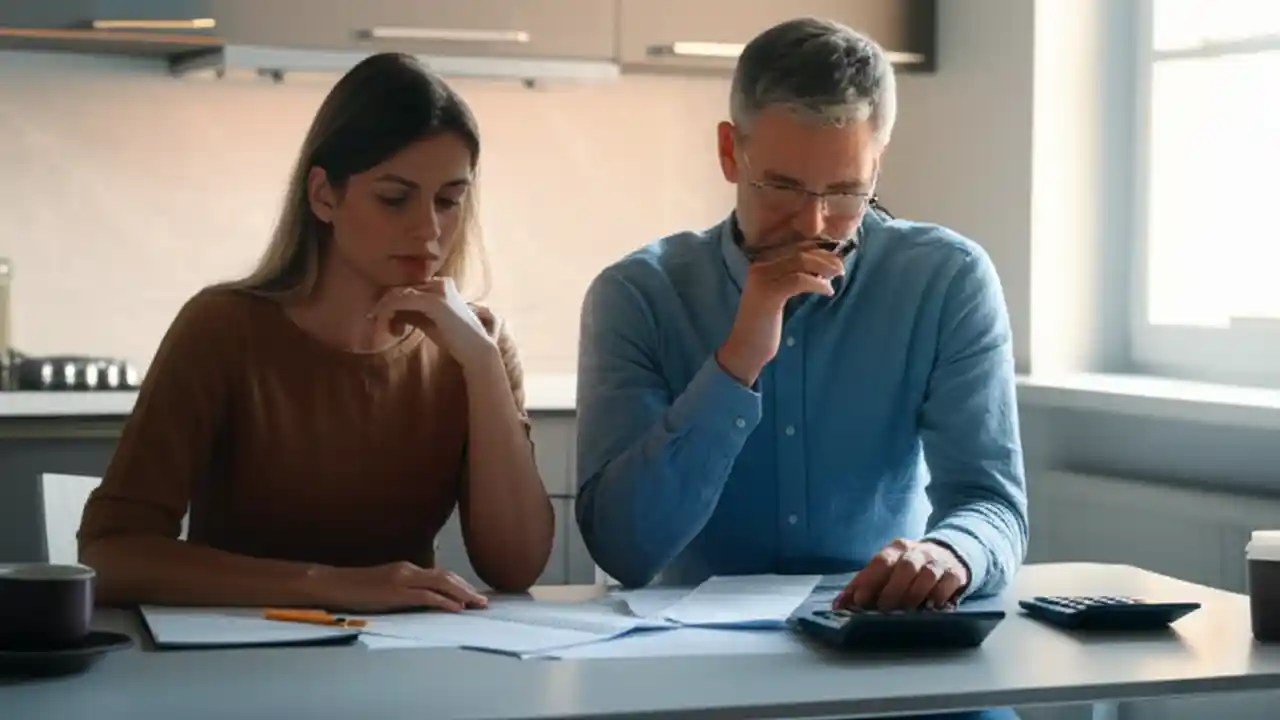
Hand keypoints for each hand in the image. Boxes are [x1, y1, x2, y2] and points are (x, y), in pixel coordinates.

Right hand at [307, 562, 488, 612]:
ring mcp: (402, 579)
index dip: (460, 584)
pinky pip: (425, 596)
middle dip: (467, 589)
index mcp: (407, 569)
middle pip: (446, 577)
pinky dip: (444, 601)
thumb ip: (405, 590)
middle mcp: (408, 570)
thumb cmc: (356, 589)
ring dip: (462, 594)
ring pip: (441, 583)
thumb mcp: (386, 587)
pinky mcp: (395, 591)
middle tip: (484, 601)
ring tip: (477, 604)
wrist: (333, 584)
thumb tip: (425, 602)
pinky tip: (456, 608)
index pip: (440, 575)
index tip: (474, 595)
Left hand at [369, 278, 497, 368]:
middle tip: (373, 319)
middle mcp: (440, 282)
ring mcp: (438, 290)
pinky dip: (388, 310)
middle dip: (385, 304)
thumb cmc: (454, 338)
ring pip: (399, 293)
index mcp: (442, 283)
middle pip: (402, 287)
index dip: (391, 299)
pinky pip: (401, 300)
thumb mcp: (428, 321)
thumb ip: (411, 312)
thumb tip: (389, 310)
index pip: (408, 286)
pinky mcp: (434, 301)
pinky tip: (384, 322)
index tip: (379, 315)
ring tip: (381, 326)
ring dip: (384, 309)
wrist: (475, 349)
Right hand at [717, 244, 844, 384]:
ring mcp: (762, 278)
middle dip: (825, 256)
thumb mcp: (779, 295)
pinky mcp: (769, 293)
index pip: (794, 245)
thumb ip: (793, 277)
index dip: (818, 248)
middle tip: (840, 267)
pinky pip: (799, 280)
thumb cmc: (766, 324)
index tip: (835, 256)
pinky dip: (817, 283)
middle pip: (799, 251)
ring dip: (824, 267)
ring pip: (800, 261)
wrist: (747, 348)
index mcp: (761, 263)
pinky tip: (827, 291)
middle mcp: (760, 265)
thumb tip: (822, 266)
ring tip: (838, 276)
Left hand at [834, 539, 969, 610]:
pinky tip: (930, 608)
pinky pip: (947, 584)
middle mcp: (917, 551)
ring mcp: (937, 561)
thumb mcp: (889, 570)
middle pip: (904, 567)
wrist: (951, 553)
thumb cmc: (911, 567)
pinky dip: (938, 597)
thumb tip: (839, 605)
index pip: (880, 561)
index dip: (869, 581)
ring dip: (914, 594)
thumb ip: (865, 585)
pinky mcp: (955, 573)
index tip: (859, 600)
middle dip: (892, 590)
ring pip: (926, 575)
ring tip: (905, 611)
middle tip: (883, 609)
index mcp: (896, 548)